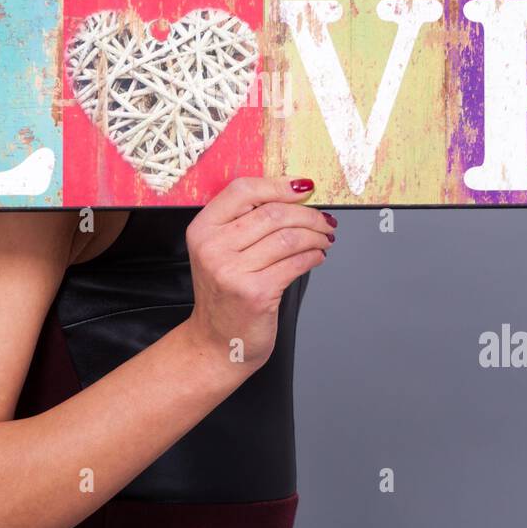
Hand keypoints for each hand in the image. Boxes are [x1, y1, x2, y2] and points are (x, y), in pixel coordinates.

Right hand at [183, 175, 333, 374]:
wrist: (217, 342)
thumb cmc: (225, 294)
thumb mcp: (221, 251)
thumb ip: (245, 222)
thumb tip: (294, 195)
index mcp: (202, 229)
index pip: (243, 190)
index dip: (279, 185)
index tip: (303, 189)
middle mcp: (213, 248)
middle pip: (272, 213)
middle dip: (308, 214)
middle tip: (324, 221)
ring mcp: (232, 272)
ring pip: (288, 238)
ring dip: (315, 236)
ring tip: (324, 239)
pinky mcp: (256, 293)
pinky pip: (295, 263)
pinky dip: (314, 256)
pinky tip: (317, 256)